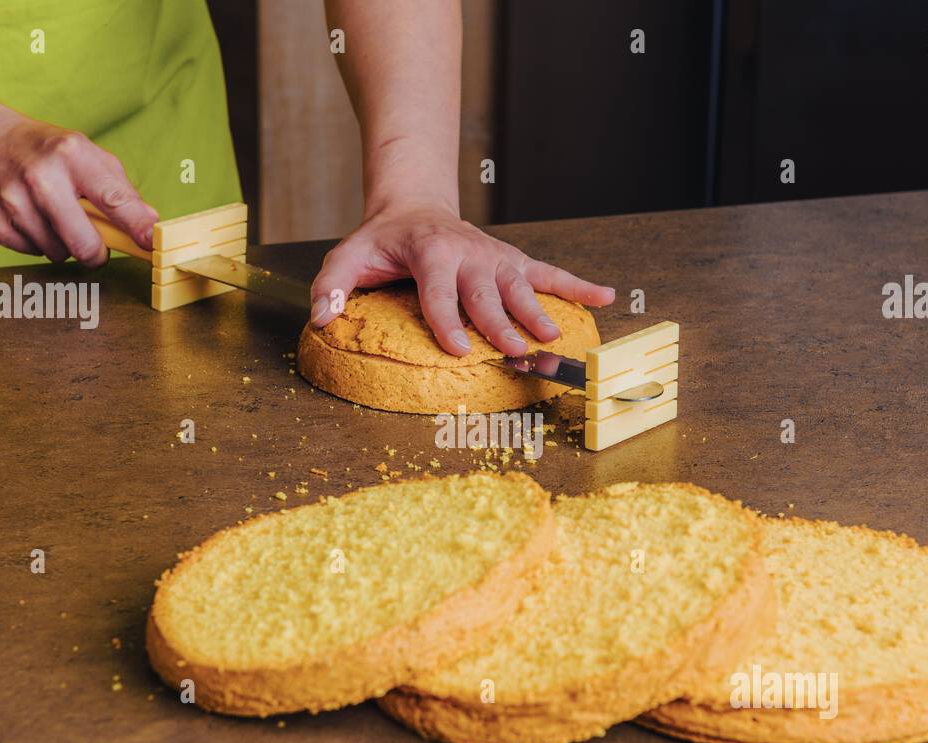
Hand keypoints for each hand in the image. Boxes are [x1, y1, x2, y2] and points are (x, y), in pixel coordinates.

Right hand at [0, 109, 157, 265]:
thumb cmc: (43, 150)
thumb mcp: (85, 153)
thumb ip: (120, 189)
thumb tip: (149, 223)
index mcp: (72, 155)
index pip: (113, 200)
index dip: (136, 227)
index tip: (150, 244)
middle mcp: (41, 177)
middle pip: (85, 244)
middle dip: (96, 251)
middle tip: (93, 240)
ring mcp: (13, 201)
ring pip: (59, 254)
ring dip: (62, 244)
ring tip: (50, 214)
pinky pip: (33, 253)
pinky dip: (37, 243)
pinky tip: (29, 217)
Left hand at [310, 201, 615, 356]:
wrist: (414, 206)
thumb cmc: (381, 241)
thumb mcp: (347, 255)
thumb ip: (332, 285)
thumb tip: (321, 318)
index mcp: (431, 253)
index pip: (439, 291)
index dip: (447, 320)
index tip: (456, 349)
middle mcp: (469, 253)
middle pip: (487, 294)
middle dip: (502, 325)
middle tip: (517, 353)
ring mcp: (496, 257)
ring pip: (522, 287)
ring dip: (539, 313)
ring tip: (553, 340)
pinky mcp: (513, 260)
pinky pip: (550, 273)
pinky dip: (578, 285)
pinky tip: (606, 297)